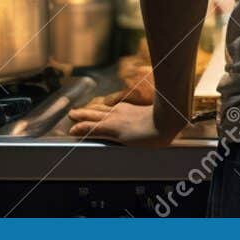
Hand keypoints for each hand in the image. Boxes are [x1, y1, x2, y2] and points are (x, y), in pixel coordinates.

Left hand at [68, 101, 186, 146]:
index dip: (100, 110)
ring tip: (71, 116)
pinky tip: (73, 130)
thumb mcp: (157, 117)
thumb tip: (156, 114)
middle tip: (74, 112)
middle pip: (99, 110)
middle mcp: (120, 112)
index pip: (111, 109)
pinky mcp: (113, 128)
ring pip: (93, 117)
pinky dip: (82, 128)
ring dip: (81, 116)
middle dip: (87, 111)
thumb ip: (152, 114)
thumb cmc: (167, 119)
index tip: (94, 109)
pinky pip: (93, 128)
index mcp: (129, 110)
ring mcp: (115, 119)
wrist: (168, 120)